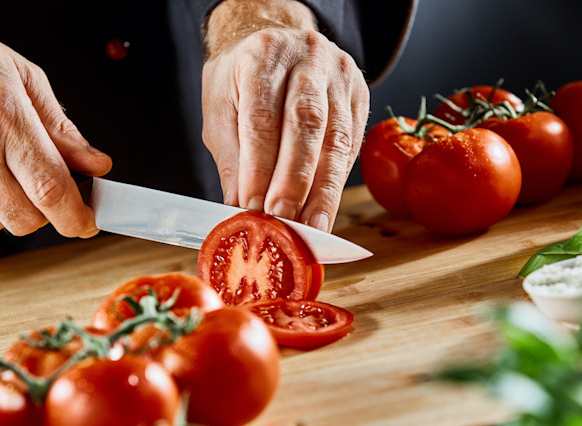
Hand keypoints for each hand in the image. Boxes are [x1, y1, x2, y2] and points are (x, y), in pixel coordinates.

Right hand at [0, 2, 111, 237]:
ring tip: (0, 166)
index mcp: (2, 116)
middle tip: (47, 188)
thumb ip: (61, 128)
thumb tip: (94, 164)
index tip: (88, 221)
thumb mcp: (20, 75)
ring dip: (10, 207)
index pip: (51, 190)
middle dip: (46, 213)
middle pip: (25, 219)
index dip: (77, 216)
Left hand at [201, 1, 369, 231]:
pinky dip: (336, 183)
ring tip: (311, 227)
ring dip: (323, 190)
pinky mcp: (360, 95)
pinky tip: (324, 210)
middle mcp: (308, 57)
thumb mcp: (221, 110)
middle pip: (306, 124)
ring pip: (336, 138)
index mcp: (263, 54)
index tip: (253, 207)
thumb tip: (242, 212)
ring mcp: (340, 75)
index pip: (262, 118)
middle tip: (285, 220)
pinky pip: (351, 146)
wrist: (274, 41)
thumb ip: (233, 159)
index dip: (259, 168)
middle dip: (295, 181)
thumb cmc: (241, 80)